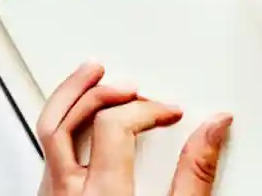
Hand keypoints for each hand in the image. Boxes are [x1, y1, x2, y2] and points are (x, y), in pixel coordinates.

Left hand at [37, 62, 232, 195]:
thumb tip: (215, 127)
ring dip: (68, 99)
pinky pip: (47, 152)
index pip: (114, 125)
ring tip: (89, 78)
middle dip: (93, 90)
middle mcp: (67, 194)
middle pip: (64, 120)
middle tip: (123, 81)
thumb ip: (195, 173)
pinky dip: (63, 125)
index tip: (170, 112)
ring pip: (47, 132)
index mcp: (102, 195)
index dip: (147, 109)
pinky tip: (79, 119)